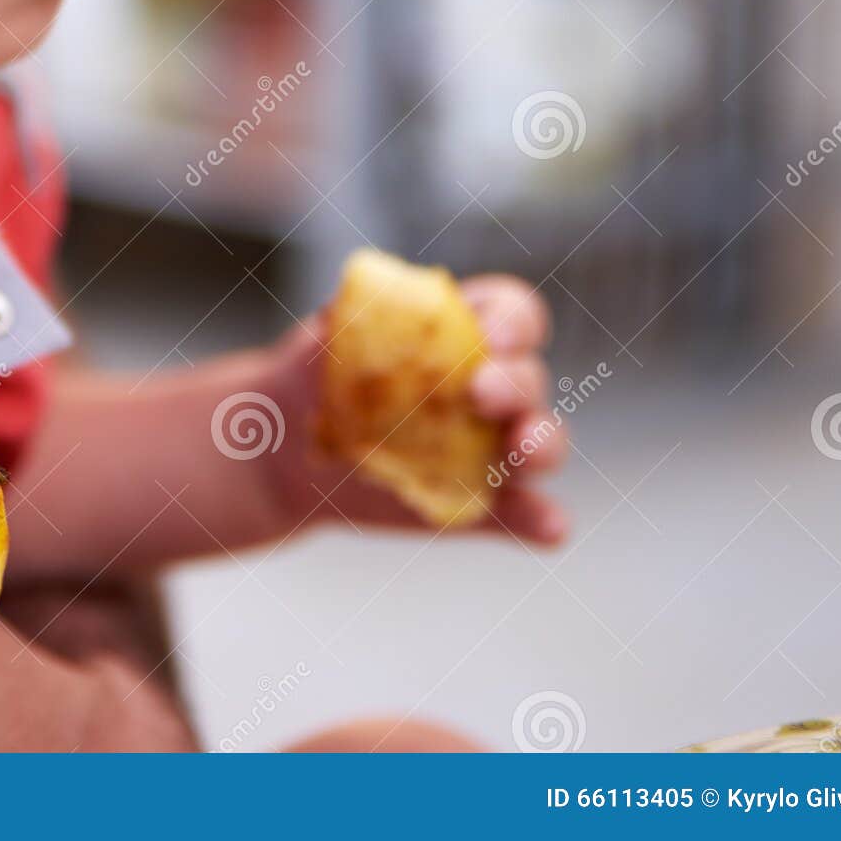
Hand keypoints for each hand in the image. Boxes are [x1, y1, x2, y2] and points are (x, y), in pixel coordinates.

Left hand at [261, 273, 568, 543]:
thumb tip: (342, 315)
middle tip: (479, 394)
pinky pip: (525, 514)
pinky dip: (544, 520)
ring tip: (523, 449)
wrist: (291, 449)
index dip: (513, 322)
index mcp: (462, 331)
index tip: (490, 338)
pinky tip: (549, 527)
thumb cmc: (318, 380)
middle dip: (516, 383)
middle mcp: (490, 386)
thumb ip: (341, 325)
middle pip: (528, 376)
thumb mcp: (322, 343)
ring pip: (542, 441)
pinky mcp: (483, 502)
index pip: (511, 314)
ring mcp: (490, 447)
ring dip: (543, 443)